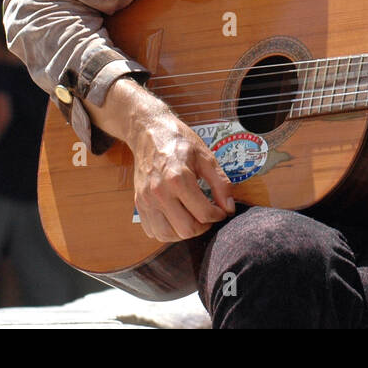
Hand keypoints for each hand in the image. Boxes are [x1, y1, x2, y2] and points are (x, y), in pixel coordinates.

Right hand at [124, 97, 236, 243]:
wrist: (148, 132)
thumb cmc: (178, 141)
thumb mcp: (206, 157)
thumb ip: (220, 183)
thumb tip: (228, 208)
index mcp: (178, 178)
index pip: (203, 213)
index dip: (218, 216)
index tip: (220, 210)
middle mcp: (159, 192)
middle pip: (186, 230)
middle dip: (203, 226)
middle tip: (207, 215)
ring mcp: (146, 200)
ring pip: (167, 235)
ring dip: (184, 232)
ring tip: (192, 217)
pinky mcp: (138, 204)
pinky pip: (152, 230)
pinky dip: (166, 231)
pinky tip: (176, 218)